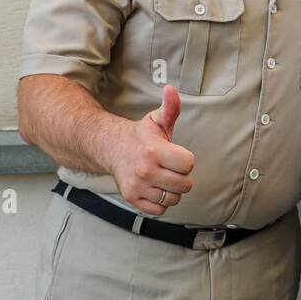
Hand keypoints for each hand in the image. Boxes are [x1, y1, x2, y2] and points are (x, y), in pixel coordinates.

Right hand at [110, 84, 194, 215]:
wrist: (112, 148)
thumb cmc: (141, 136)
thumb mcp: (157, 119)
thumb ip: (170, 107)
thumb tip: (171, 89)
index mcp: (154, 151)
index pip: (188, 164)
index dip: (186, 160)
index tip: (176, 155)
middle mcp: (145, 171)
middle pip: (185, 185)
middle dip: (182, 176)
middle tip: (171, 167)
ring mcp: (138, 187)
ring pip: (173, 199)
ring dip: (172, 190)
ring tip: (163, 177)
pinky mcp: (133, 199)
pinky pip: (160, 210)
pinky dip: (161, 202)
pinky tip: (156, 187)